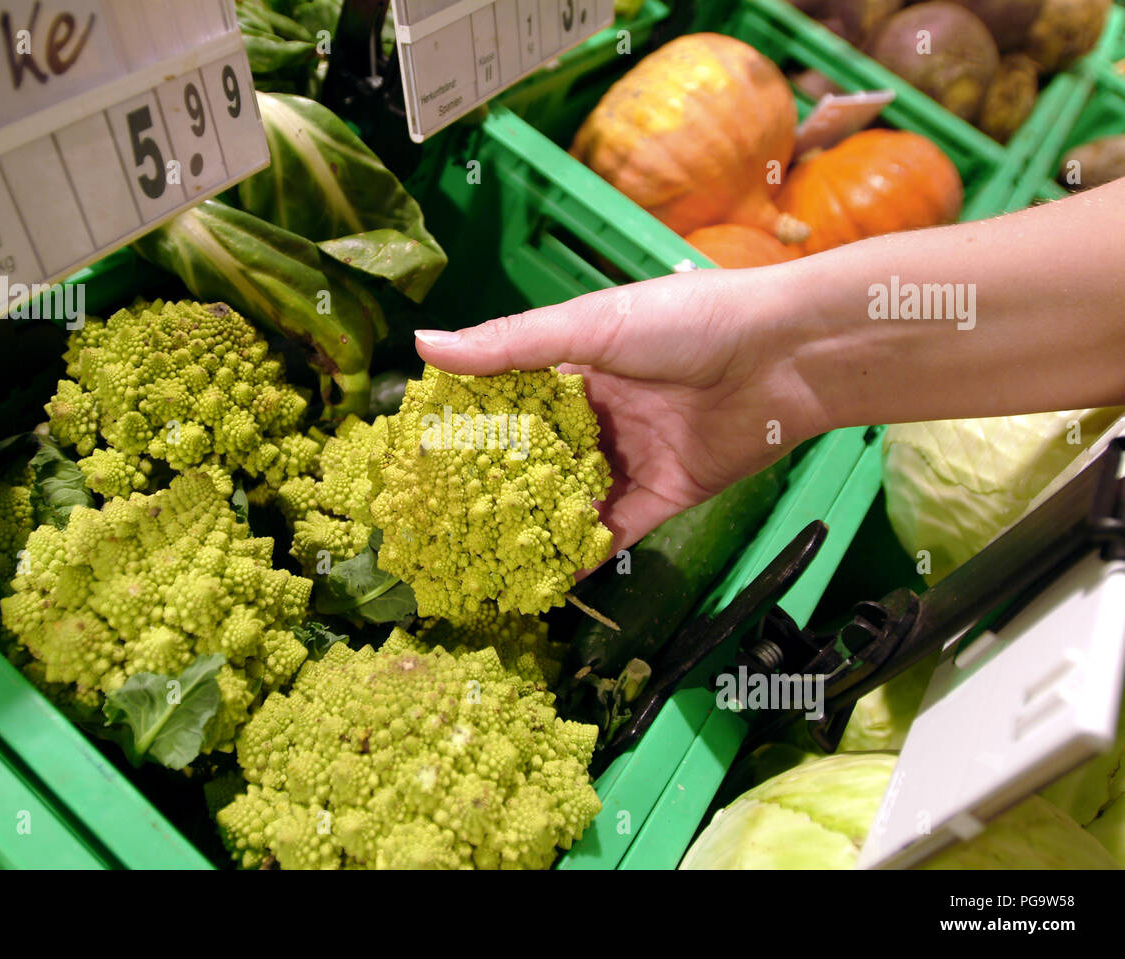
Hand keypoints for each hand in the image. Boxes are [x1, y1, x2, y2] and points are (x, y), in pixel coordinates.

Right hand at [414, 269, 822, 552]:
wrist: (783, 356)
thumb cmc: (684, 323)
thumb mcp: (588, 327)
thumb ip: (509, 346)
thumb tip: (424, 345)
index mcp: (575, 368)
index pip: (507, 404)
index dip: (466, 430)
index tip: (418, 460)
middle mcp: (598, 417)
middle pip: (534, 460)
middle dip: (492, 491)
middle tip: (437, 525)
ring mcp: (629, 459)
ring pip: (568, 502)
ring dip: (530, 528)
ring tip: (477, 562)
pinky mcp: (663, 497)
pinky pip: (613, 533)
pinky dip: (580, 555)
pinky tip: (540, 581)